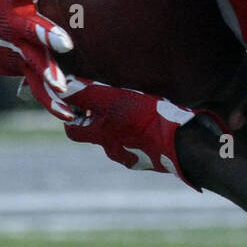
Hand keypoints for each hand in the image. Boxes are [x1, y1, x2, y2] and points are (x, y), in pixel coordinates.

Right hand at [0, 0, 84, 120]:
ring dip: (48, 73)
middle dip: (45, 34)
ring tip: (64, 84)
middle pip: (29, 30)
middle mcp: (13, 25)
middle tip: (64, 41)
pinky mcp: (22, 68)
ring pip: (33, 63)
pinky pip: (38, 89)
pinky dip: (52, 104)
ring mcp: (16, 49)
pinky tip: (70, 116)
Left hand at [60, 79, 208, 189]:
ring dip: (124, 125)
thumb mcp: (114, 99)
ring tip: (138, 109)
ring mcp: (134, 158)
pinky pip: (140, 145)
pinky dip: (141, 134)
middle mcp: (114, 151)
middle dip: (102, 118)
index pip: (73, 130)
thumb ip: (88, 93)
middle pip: (99, 134)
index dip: (73, 114)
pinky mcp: (153, 159)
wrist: (182, 144)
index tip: (82, 100)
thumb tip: (63, 87)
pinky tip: (154, 123)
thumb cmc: (147, 119)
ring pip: (121, 139)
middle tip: (113, 100)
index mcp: (102, 136)